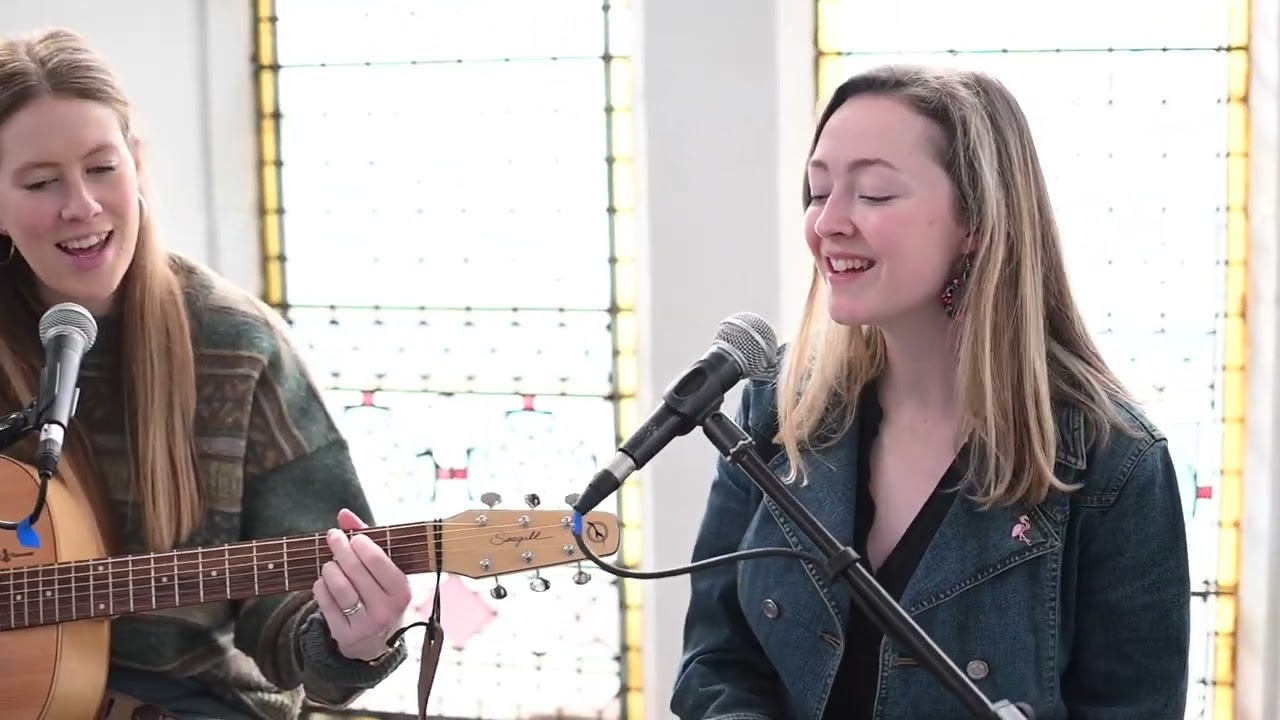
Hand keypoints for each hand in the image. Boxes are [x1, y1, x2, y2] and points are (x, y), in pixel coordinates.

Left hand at [311, 508, 412, 661]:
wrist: (376, 640)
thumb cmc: (380, 593)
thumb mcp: (383, 570)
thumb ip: (366, 538)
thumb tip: (344, 514)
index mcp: (402, 591)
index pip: (378, 561)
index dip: (362, 544)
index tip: (353, 537)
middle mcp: (386, 609)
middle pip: (355, 570)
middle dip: (340, 549)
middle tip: (333, 537)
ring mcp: (366, 624)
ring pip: (339, 586)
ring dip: (329, 568)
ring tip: (329, 563)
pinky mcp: (346, 635)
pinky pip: (326, 603)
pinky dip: (321, 587)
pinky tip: (324, 582)